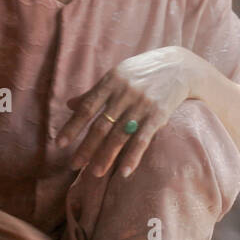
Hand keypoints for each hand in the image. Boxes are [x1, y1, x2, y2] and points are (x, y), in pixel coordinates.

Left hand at [56, 46, 209, 177]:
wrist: (180, 66)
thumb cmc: (144, 71)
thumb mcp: (118, 75)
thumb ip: (95, 92)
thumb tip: (70, 105)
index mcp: (111, 81)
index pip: (87, 108)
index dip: (73, 126)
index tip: (60, 144)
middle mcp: (125, 93)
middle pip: (101, 125)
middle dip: (86, 147)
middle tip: (74, 165)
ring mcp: (142, 105)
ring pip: (120, 135)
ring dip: (106, 156)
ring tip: (95, 173)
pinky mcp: (159, 115)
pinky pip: (143, 139)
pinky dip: (133, 156)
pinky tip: (124, 172)